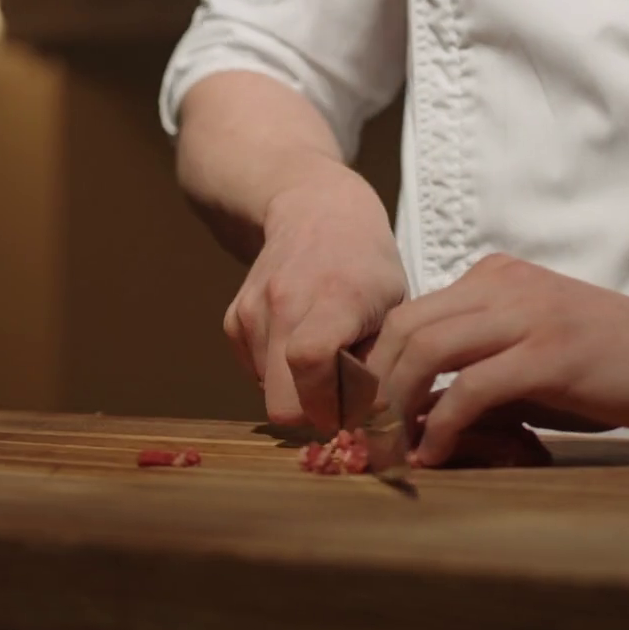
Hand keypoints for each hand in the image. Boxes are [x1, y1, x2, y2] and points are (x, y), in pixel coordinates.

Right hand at [224, 163, 407, 432]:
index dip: (327, 403)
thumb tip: (370, 418)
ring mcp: (253, 309)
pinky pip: (253, 371)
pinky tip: (298, 342)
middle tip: (337, 396)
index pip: (311, 363)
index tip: (348, 410)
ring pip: (267, 390)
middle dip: (310, 410)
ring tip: (323, 356)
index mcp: (334, 297)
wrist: (316, 211)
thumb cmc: (367, 264)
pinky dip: (275, 372)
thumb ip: (381, 361)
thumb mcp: (394, 305)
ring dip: (295, 387)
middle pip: (280, 399)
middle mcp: (285, 301)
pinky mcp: (234, 318)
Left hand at [366, 254, 628, 465]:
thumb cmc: (611, 366)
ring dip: (395, 405)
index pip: (406, 315)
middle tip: (360, 438)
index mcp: (493, 278)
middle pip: (402, 328)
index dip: (374, 366)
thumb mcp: (531, 356)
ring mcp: (526, 315)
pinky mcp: (549, 354)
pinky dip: (441, 425)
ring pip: (426, 350)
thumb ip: (476, 373)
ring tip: (387, 449)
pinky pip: (472, 388)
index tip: (359, 415)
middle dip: (371, 387)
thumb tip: (413, 419)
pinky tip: (434, 454)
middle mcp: (502, 285)